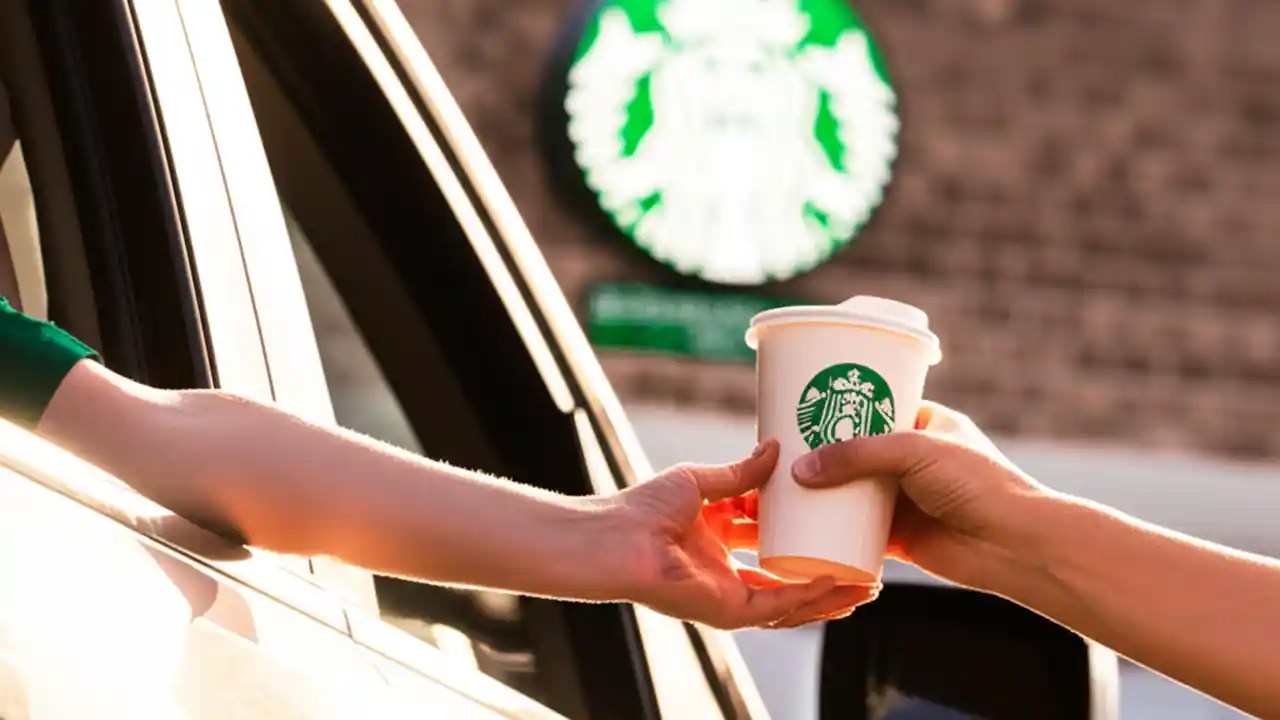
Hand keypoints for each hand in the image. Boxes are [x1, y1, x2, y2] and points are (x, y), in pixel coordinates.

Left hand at [612, 440, 875, 629]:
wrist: (615, 536)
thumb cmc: (642, 507)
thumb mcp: (702, 480)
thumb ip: (740, 472)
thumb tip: (775, 449)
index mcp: (718, 542)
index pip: (771, 545)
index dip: (806, 539)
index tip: (839, 526)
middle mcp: (726, 572)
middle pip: (788, 581)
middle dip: (828, 579)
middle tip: (866, 568)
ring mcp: (728, 594)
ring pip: (790, 603)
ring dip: (827, 597)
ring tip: (864, 588)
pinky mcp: (726, 609)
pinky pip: (775, 606)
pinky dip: (805, 597)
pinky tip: (833, 585)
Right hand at [790, 402, 1051, 590]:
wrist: (1015, 545)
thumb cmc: (979, 484)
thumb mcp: (913, 451)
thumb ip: (856, 456)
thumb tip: (801, 469)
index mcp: (927, 424)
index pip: (876, 407)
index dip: (842, 407)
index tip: (805, 405)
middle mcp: (915, 461)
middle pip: (857, 452)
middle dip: (823, 452)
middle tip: (783, 447)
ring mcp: (907, 499)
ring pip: (854, 492)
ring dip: (824, 491)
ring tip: (782, 483)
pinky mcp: (901, 536)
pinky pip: (858, 532)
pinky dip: (833, 530)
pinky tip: (802, 524)